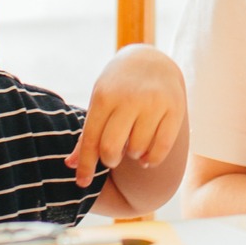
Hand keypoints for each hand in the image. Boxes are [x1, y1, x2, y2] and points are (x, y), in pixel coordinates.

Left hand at [68, 45, 186, 188]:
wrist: (151, 61)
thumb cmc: (118, 88)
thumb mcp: (99, 103)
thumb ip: (88, 135)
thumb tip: (71, 166)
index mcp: (104, 96)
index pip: (91, 139)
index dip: (85, 166)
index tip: (82, 183)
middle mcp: (129, 99)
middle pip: (111, 148)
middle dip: (110, 160)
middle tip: (113, 158)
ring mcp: (153, 103)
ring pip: (137, 150)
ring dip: (132, 156)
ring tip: (132, 147)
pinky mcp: (175, 108)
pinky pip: (161, 148)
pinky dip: (151, 160)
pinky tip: (146, 158)